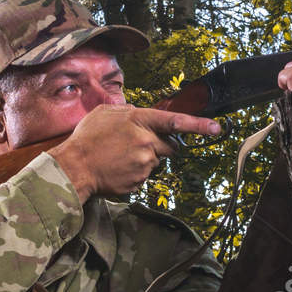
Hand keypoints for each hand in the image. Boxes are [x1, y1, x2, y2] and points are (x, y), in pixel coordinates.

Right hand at [49, 105, 221, 200]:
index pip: (175, 121)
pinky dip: (135, 172)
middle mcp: (146, 142)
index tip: (217, 127)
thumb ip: (127, 111)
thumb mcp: (105, 113)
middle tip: (137, 146)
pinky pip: (145, 175)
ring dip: (144, 159)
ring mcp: (144, 163)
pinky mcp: (140, 181)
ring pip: (156, 161)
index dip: (199, 125)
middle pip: (170, 146)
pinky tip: (118, 168)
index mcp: (139, 121)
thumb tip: (139, 113)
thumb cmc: (87, 139)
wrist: (74, 167)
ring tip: (120, 157)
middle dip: (160, 145)